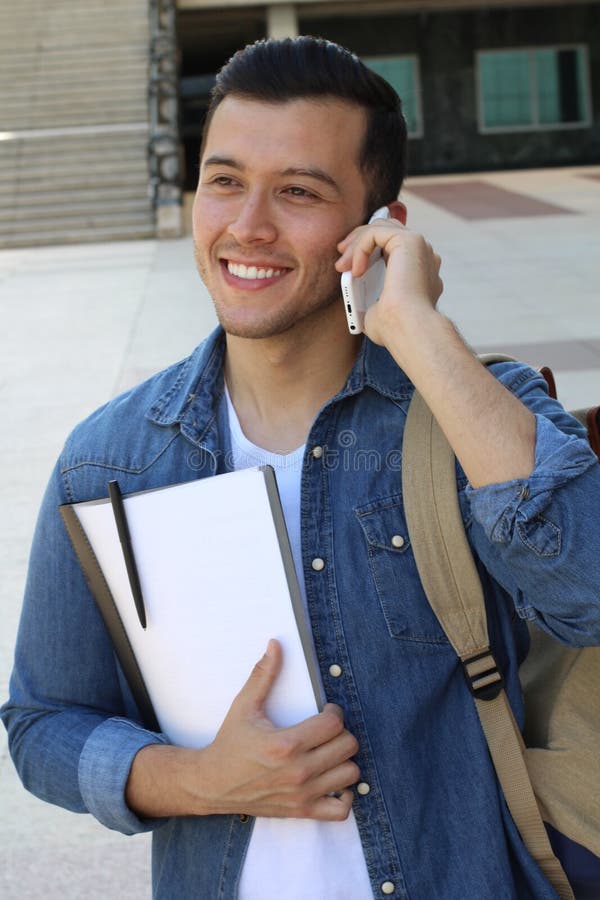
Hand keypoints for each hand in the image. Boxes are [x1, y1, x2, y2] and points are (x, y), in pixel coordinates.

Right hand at [198, 639, 359, 818]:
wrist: (212, 784)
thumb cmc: (230, 743)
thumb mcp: (244, 705)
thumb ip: (263, 674)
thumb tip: (276, 644)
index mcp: (286, 743)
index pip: (334, 723)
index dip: (334, 711)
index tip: (326, 710)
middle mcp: (298, 771)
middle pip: (348, 746)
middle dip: (341, 733)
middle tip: (327, 730)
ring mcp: (302, 794)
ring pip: (350, 774)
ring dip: (344, 760)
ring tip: (328, 751)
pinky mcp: (302, 811)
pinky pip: (341, 810)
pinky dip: (344, 795)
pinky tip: (332, 780)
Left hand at [335, 217, 442, 349]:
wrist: (408, 330)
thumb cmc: (394, 329)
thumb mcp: (376, 310)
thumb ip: (370, 297)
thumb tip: (354, 296)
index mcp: (419, 271)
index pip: (393, 246)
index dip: (368, 249)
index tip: (348, 264)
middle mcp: (423, 255)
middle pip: (386, 231)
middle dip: (359, 241)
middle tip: (340, 259)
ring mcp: (419, 246)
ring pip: (379, 229)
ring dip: (356, 244)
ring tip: (342, 266)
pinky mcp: (411, 240)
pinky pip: (376, 232)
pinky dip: (360, 247)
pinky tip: (355, 269)